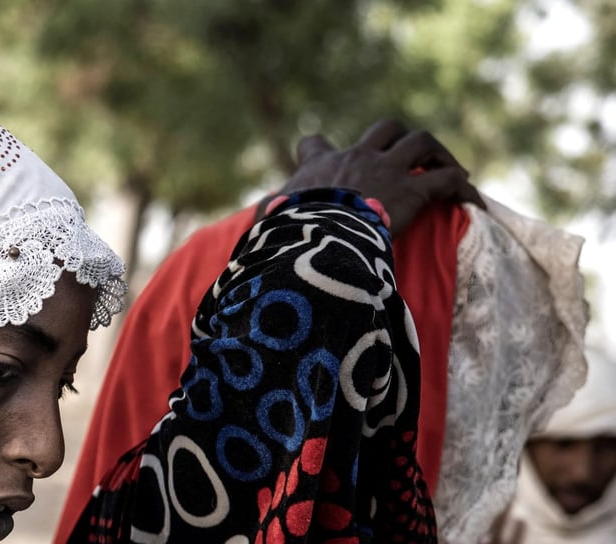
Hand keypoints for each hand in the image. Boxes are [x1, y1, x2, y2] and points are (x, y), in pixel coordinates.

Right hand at [272, 119, 484, 235]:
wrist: (317, 232)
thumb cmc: (288, 229)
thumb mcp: (264, 223)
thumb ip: (260, 225)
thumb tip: (242, 244)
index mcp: (319, 166)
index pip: (314, 145)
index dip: (320, 151)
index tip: (325, 161)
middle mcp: (356, 157)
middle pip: (386, 128)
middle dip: (401, 139)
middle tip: (413, 158)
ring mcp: (387, 169)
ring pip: (423, 141)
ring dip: (439, 154)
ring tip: (452, 170)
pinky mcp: (413, 189)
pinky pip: (447, 179)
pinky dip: (463, 188)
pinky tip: (473, 202)